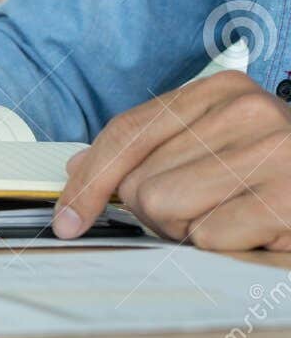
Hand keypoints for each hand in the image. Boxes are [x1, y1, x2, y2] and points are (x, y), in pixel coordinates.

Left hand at [54, 71, 290, 249]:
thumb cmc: (278, 172)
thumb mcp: (218, 144)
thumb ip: (150, 149)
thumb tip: (78, 169)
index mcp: (222, 90)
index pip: (126, 132)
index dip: (88, 182)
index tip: (68, 219)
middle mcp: (248, 111)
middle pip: (141, 182)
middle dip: (159, 212)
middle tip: (207, 209)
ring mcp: (273, 152)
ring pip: (166, 210)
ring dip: (189, 230)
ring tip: (233, 218)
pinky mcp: (286, 200)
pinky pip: (207, 238)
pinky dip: (224, 247)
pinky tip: (256, 232)